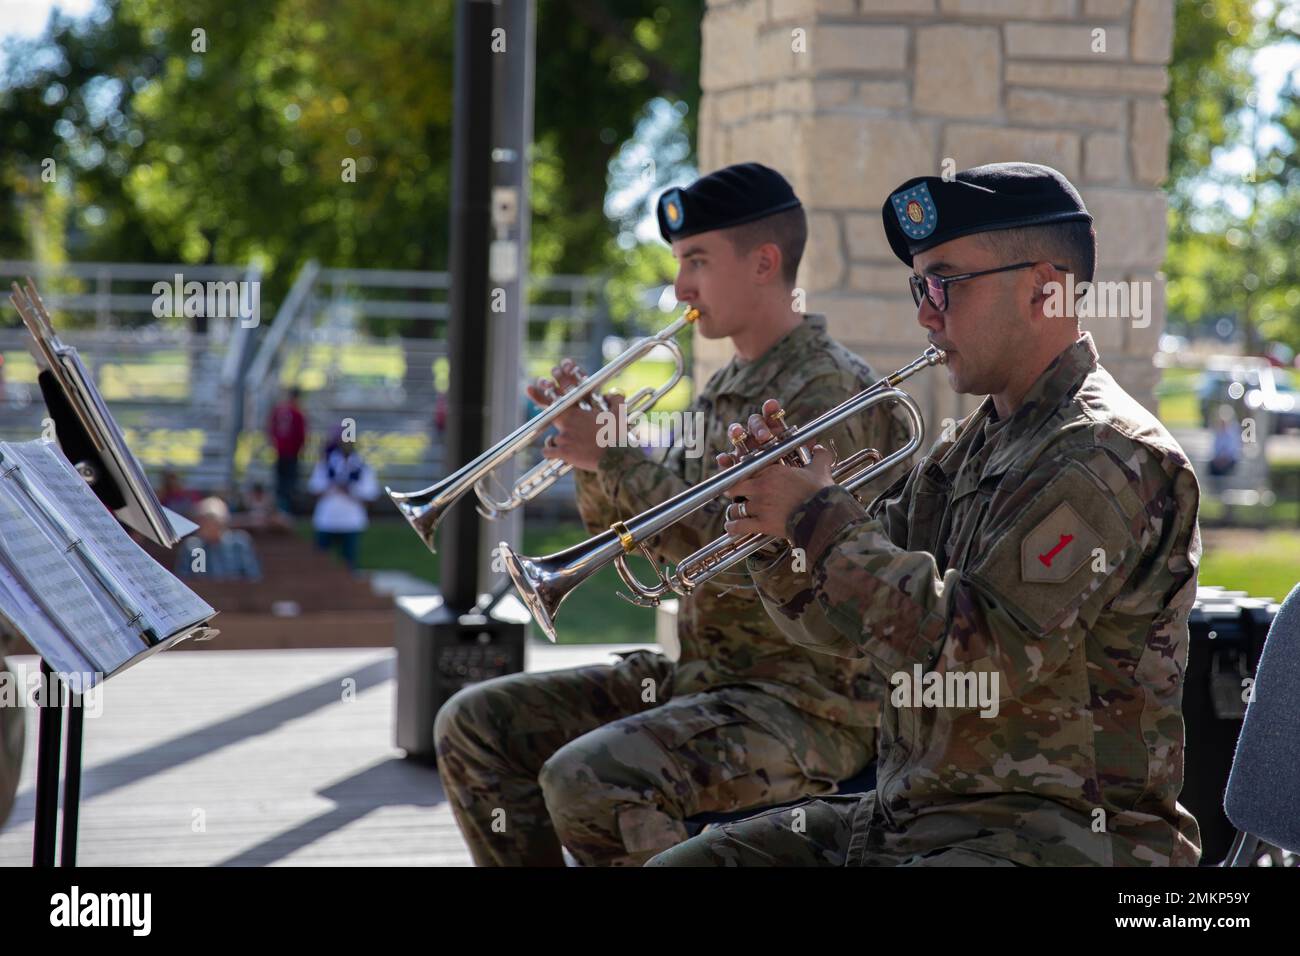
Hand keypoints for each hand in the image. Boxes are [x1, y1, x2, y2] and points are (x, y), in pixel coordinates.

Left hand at [529, 358, 624, 472]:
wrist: (615, 458)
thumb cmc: (617, 436)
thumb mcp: (619, 413)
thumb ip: (615, 398)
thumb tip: (610, 393)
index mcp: (579, 411)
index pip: (559, 396)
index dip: (545, 390)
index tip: (535, 383)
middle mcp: (568, 421)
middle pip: (549, 411)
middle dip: (540, 400)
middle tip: (534, 394)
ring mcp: (564, 437)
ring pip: (553, 437)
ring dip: (558, 441)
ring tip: (570, 446)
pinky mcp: (563, 452)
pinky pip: (548, 451)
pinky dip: (550, 453)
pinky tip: (554, 454)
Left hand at [717, 399, 835, 539]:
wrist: (823, 515)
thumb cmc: (820, 492)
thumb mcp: (820, 469)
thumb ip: (819, 456)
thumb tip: (820, 448)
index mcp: (773, 472)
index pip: (748, 470)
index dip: (744, 475)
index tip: (743, 479)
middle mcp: (762, 487)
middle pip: (735, 486)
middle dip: (733, 491)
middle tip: (733, 494)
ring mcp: (760, 506)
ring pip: (736, 508)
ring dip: (734, 512)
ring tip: (733, 514)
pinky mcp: (762, 523)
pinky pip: (740, 525)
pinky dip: (733, 527)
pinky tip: (731, 528)